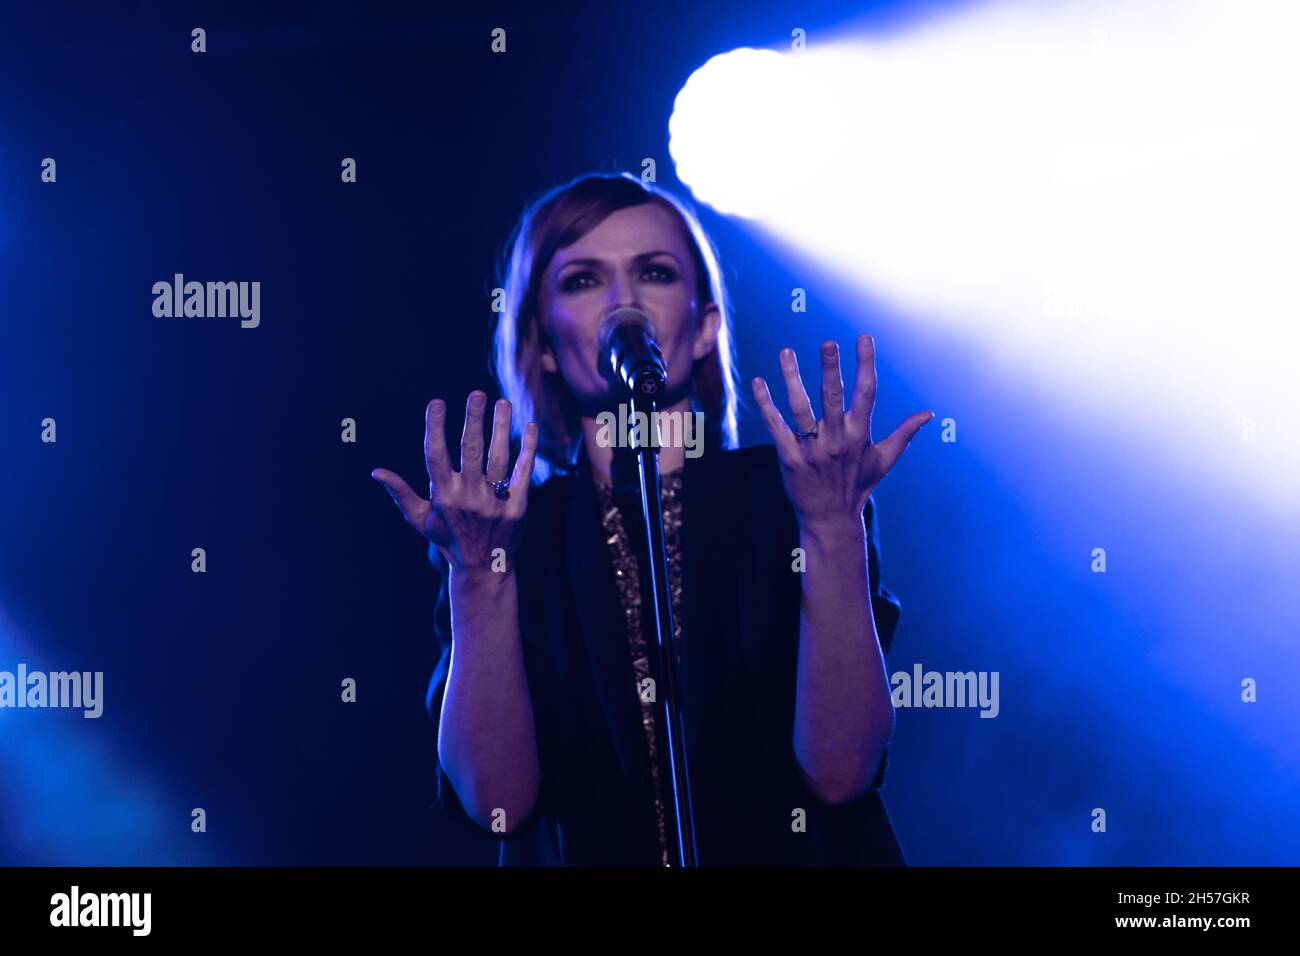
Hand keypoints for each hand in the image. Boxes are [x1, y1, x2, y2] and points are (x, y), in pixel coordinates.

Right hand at [371, 390, 538, 571]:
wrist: (483, 569)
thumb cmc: (448, 539)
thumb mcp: (421, 519)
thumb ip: (401, 493)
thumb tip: (376, 472)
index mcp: (443, 496)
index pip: (436, 456)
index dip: (436, 428)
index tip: (437, 402)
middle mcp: (468, 497)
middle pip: (471, 451)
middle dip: (473, 421)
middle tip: (476, 394)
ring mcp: (494, 502)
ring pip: (499, 457)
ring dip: (502, 428)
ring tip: (503, 403)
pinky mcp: (518, 507)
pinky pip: (523, 472)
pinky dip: (528, 448)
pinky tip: (530, 425)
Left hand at [751, 335, 931, 534]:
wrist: (831, 519)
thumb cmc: (858, 485)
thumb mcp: (884, 460)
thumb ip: (904, 434)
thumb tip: (929, 414)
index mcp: (859, 434)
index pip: (866, 392)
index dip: (865, 363)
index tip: (864, 337)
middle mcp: (836, 439)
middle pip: (832, 397)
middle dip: (831, 368)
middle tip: (828, 343)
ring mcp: (811, 448)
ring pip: (800, 408)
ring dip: (792, 379)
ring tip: (786, 352)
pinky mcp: (789, 458)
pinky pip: (776, 426)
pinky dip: (766, 404)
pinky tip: (758, 382)